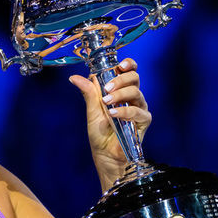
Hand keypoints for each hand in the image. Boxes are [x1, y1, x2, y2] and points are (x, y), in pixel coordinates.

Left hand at [69, 58, 151, 184]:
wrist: (105, 154)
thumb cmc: (100, 133)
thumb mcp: (91, 110)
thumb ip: (88, 92)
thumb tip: (74, 77)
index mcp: (121, 90)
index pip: (129, 70)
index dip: (127, 64)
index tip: (119, 65)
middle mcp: (132, 96)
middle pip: (134, 77)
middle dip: (120, 79)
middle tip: (106, 89)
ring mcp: (139, 107)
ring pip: (136, 92)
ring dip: (120, 94)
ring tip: (106, 102)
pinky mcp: (143, 120)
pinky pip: (137, 111)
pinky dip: (123, 111)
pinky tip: (113, 114)